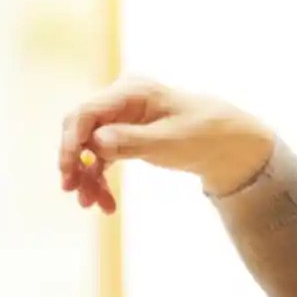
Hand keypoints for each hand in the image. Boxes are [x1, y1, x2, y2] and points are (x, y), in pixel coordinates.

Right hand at [59, 76, 276, 212]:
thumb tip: (95, 140)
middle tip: (73, 192)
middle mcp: (121, 100)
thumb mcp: (170, 141)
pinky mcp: (124, 135)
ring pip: (89, 148)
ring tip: (91, 205)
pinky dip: (101, 179)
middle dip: (75, 162)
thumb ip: (132, 140)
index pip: (87, 112)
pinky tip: (105, 203)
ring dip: (88, 177)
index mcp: (131, 91)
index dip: (71, 141)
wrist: (228, 143)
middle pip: (82, 129)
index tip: (68, 172)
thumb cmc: (203, 134)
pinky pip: (102, 157)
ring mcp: (121, 118)